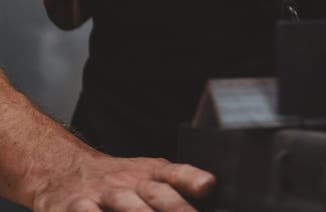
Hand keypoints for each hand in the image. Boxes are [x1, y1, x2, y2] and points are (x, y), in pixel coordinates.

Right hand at [32, 149, 214, 210]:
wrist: (63, 171)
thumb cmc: (114, 182)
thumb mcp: (145, 176)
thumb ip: (176, 185)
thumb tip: (209, 192)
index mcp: (149, 173)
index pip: (174, 173)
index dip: (192, 179)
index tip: (209, 186)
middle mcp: (128, 182)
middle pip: (155, 195)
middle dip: (176, 209)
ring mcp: (102, 195)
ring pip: (126, 206)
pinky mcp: (74, 208)